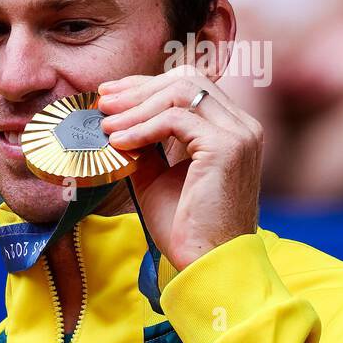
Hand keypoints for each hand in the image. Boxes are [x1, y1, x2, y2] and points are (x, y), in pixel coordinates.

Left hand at [97, 64, 262, 270]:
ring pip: (181, 93)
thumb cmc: (183, 226)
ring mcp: (239, 134)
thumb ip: (143, 144)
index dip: (145, 84)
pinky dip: (142, 128)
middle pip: (186, 80)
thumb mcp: (155, 176)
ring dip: (135, 107)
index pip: (189, 85)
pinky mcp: (227, 148)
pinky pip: (177, 119)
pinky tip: (119, 143)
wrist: (205, 261)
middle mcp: (241, 125)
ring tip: (105, 126)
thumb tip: (112, 120)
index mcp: (229, 129)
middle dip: (137, 88)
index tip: (108, 94)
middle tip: (101, 102)